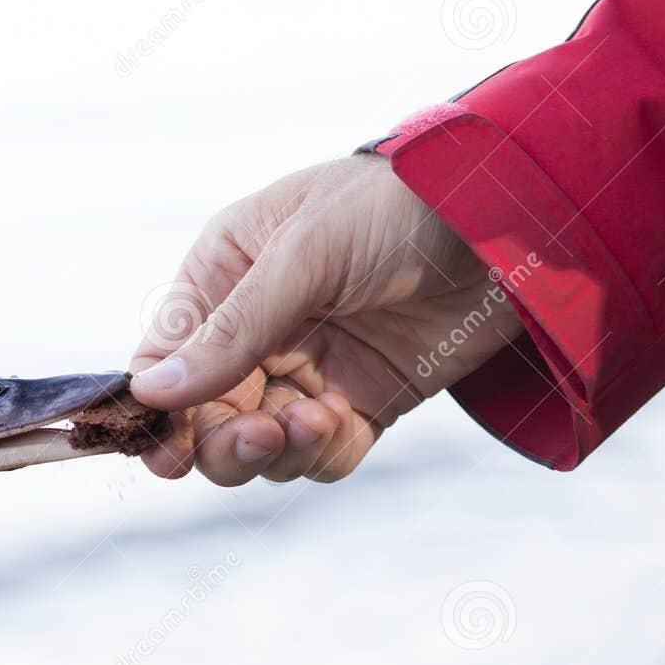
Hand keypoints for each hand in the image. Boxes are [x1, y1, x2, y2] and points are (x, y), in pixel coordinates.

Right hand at [130, 155, 521, 484]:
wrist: (514, 223)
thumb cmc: (397, 208)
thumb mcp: (304, 257)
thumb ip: (230, 331)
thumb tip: (150, 393)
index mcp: (223, 278)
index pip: (163, 358)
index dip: (154, 409)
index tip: (163, 448)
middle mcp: (256, 330)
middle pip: (204, 416)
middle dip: (220, 441)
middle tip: (258, 437)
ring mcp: (308, 369)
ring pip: (257, 447)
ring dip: (274, 450)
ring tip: (314, 421)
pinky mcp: (360, 403)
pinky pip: (318, 455)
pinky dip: (320, 454)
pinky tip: (338, 422)